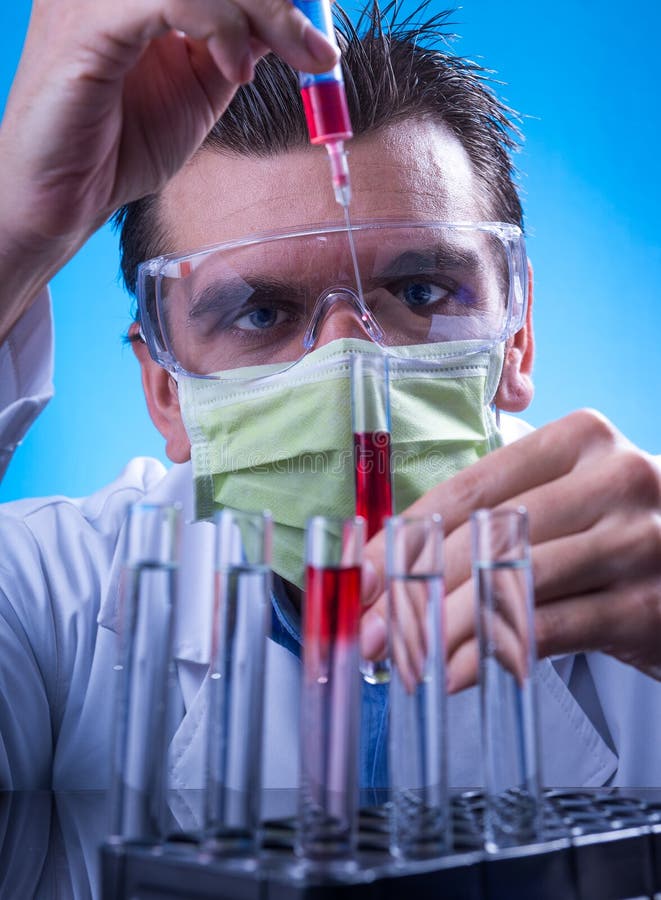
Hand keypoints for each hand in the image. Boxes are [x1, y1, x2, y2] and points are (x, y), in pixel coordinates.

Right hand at [0, 0, 337, 339]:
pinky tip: (234, 69)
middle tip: (318, 52)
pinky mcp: (86, 24)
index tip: (317, 36)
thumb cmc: (119, 146)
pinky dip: (219, 26)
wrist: (66, 198)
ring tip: (287, 61)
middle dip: (278, 0)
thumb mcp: (198, 88)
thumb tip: (285, 20)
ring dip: (260, 10)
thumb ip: (234, 44)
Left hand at [360, 409, 660, 688]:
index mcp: (580, 439)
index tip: (362, 574)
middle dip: (414, 588)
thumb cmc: (615, 533)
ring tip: (403, 656)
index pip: (471, 487)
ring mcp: (638, 541)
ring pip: (512, 583)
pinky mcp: (648, 604)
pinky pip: (549, 631)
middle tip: (371, 629)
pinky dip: (492, 655)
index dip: (406, 534)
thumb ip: (491, 519)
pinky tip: (454, 673)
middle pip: (486, 536)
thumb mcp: (566, 502)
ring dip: (443, 627)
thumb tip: (387, 563)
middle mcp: (615, 478)